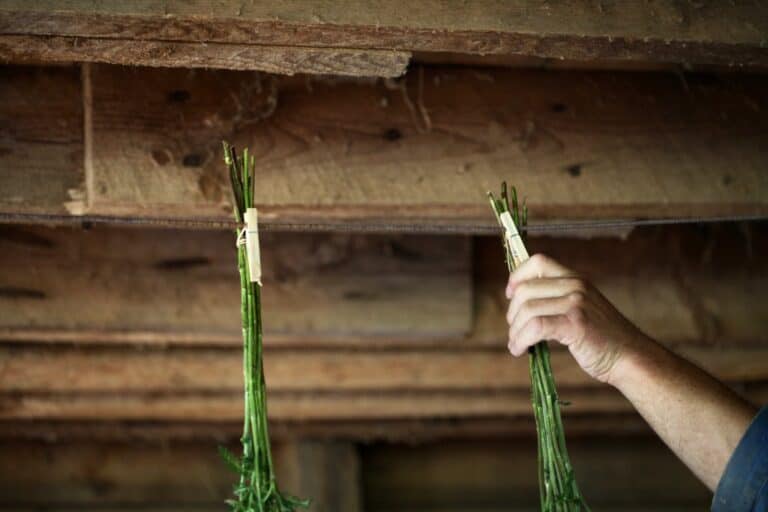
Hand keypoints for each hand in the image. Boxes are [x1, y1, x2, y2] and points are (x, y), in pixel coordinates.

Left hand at [505, 254, 648, 383]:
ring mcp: (576, 304)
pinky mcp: (575, 324)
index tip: (510, 294)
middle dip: (513, 313)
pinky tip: (521, 350)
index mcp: (576, 279)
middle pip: (525, 290)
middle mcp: (576, 286)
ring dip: (515, 331)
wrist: (630, 357)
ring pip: (527, 310)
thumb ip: (557, 300)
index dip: (517, 276)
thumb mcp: (582, 308)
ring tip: (517, 344)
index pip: (538, 262)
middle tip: (515, 331)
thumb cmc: (603, 338)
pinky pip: (535, 327)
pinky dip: (521, 340)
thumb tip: (520, 302)